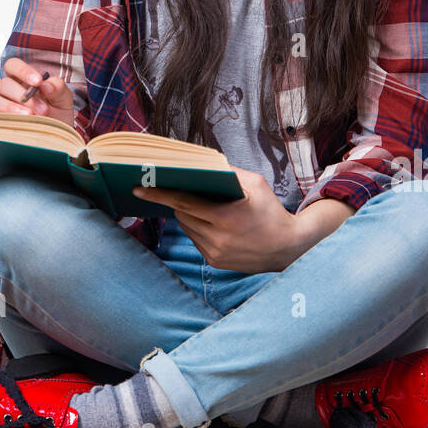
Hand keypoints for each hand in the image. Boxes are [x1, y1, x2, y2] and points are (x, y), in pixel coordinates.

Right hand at [0, 57, 75, 128]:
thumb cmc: (57, 114)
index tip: (38, 82)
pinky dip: (5, 119)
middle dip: (22, 96)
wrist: (56, 137)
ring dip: (10, 108)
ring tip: (30, 117)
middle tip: (42, 109)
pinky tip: (21, 125)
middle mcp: (8, 90)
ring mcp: (0, 106)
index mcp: (22, 79)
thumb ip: (58, 88)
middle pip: (4, 84)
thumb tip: (46, 85)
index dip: (23, 71)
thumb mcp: (63, 99)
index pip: (13, 65)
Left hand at [132, 165, 303, 273]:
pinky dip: (198, 229)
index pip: (183, 203)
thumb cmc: (272, 211)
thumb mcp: (255, 184)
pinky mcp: (216, 263)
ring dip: (189, 216)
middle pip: (183, 215)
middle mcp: (218, 239)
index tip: (138, 188)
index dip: (159, 194)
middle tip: (183, 189)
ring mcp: (215, 254)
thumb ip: (229, 173)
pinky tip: (213, 223)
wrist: (289, 248)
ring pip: (187, 228)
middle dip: (180, 202)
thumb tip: (203, 165)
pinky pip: (196, 240)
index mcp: (225, 218)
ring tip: (206, 208)